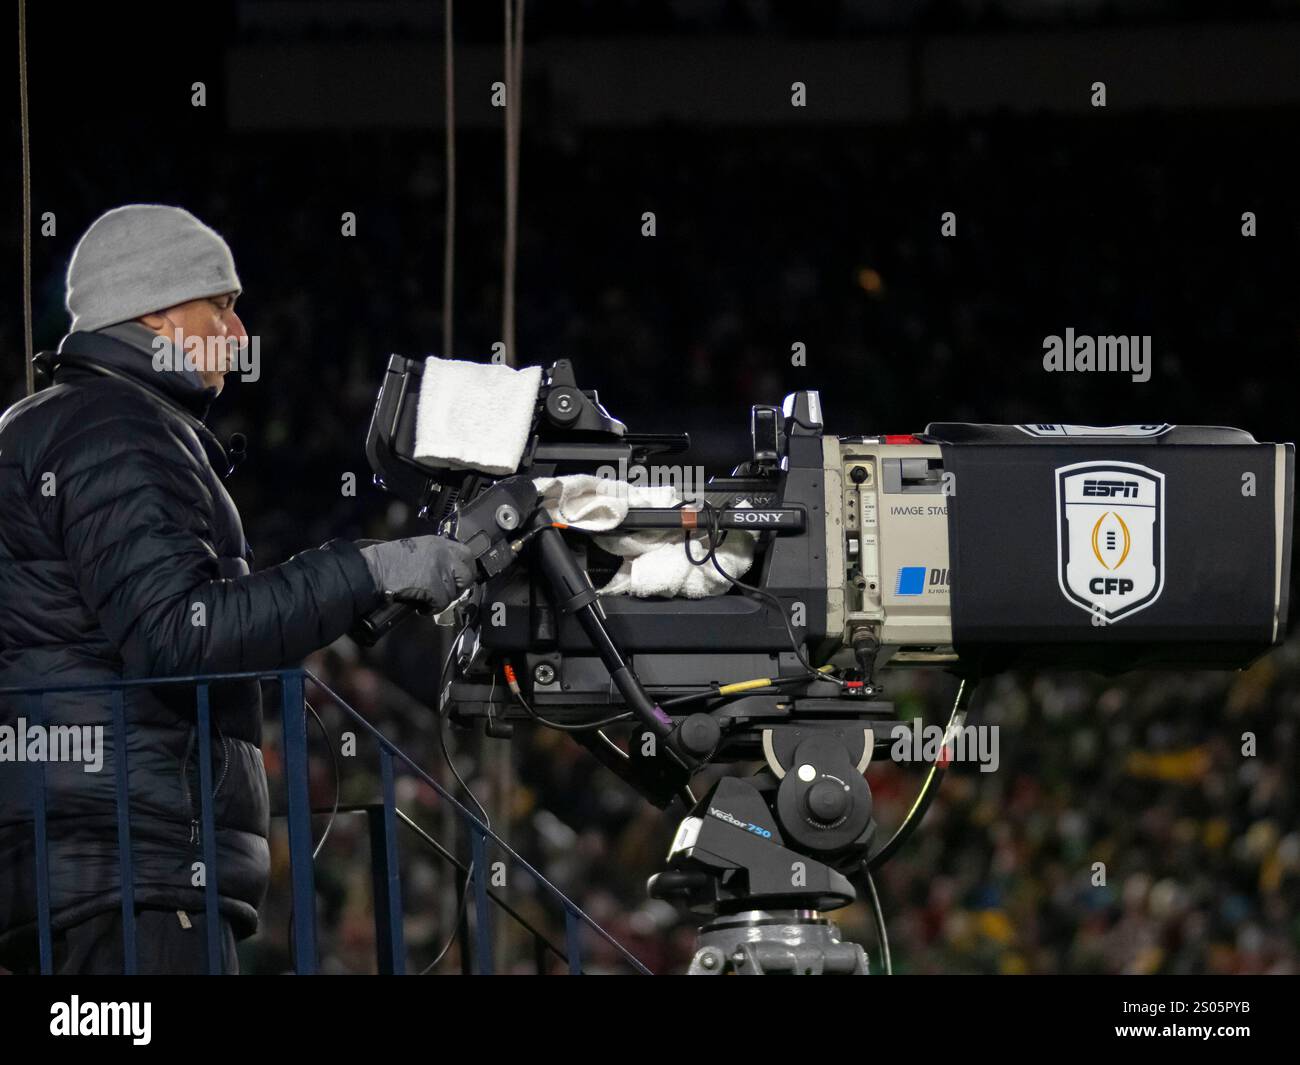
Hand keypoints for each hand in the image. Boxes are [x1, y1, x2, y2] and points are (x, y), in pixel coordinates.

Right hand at [359, 535, 476, 612]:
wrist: (374, 570)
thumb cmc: (388, 561)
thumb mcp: (417, 550)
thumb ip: (436, 558)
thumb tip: (448, 574)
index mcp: (438, 543)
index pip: (466, 554)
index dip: (465, 569)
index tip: (459, 579)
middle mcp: (443, 553)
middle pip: (467, 573)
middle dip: (460, 586)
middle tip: (448, 594)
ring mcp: (439, 569)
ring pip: (453, 591)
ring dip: (442, 600)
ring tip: (427, 600)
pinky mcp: (434, 586)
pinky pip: (442, 603)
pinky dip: (432, 608)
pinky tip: (421, 606)